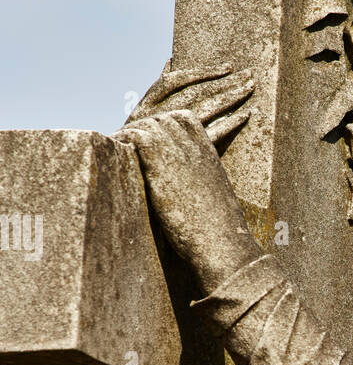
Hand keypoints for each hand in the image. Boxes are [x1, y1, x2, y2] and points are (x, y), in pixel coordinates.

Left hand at [116, 111, 261, 291]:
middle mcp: (195, 149)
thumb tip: (188, 201)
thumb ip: (198, 190)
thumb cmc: (219, 237)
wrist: (223, 245)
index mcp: (209, 156)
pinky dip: (124, 141)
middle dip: (142, 128)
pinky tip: (116, 155)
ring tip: (117, 149)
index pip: (185, 119)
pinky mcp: (163, 166)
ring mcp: (180, 155)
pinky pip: (137, 136)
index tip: (148, 138)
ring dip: (129, 135)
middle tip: (126, 144)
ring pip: (148, 125)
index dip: (164, 124)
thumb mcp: (213, 204)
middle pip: (163, 119)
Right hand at [126, 61, 254, 148]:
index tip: (228, 66)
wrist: (124, 176)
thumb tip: (170, 62)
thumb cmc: (135, 143)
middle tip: (250, 73)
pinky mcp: (184, 153)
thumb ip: (158, 89)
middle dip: (225, 81)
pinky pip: (212, 135)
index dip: (203, 72)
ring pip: (206, 109)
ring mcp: (171, 134)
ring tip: (250, 88)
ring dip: (230, 97)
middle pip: (197, 92)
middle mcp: (158, 115)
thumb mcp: (141, 114)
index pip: (177, 80)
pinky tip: (246, 114)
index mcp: (147, 104)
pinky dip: (230, 123)